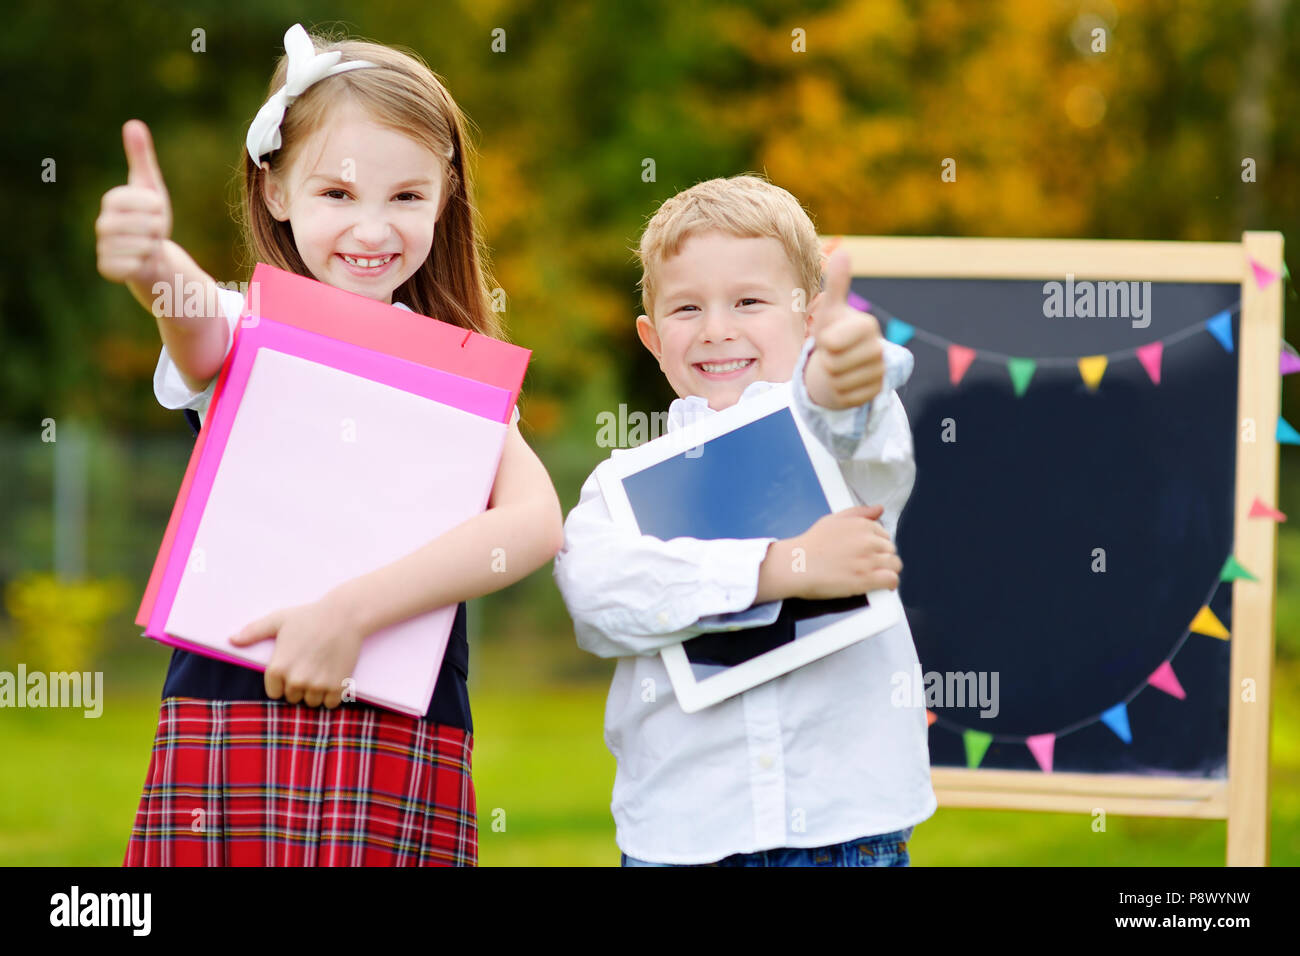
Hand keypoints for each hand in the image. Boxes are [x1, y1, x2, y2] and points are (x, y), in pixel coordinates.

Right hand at [95, 120, 172, 285]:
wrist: (152, 255)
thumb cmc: (151, 218)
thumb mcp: (151, 187)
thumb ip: (141, 157)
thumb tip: (133, 123)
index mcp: (112, 201)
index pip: (144, 201)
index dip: (157, 207)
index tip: (156, 210)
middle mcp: (103, 223)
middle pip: (145, 225)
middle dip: (158, 229)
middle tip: (154, 231)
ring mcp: (103, 247)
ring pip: (142, 246)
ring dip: (153, 247)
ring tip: (149, 245)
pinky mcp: (108, 268)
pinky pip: (134, 266)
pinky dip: (145, 264)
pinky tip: (141, 261)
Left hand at [228, 593, 365, 707]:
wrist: (345, 615)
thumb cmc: (310, 616)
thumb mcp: (278, 620)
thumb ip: (253, 632)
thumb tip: (231, 640)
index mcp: (277, 668)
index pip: (275, 693)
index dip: (283, 682)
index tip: (294, 668)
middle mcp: (295, 680)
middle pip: (294, 698)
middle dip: (300, 687)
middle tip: (310, 666)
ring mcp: (317, 684)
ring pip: (312, 702)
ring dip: (316, 692)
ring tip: (322, 671)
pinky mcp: (337, 686)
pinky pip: (329, 704)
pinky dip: (332, 695)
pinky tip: (333, 677)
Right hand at [788, 504, 901, 598]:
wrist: (797, 564)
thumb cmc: (811, 544)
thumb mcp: (833, 519)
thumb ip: (859, 512)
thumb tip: (879, 509)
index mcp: (862, 525)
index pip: (884, 534)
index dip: (877, 545)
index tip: (868, 552)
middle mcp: (868, 540)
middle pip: (890, 550)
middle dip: (882, 557)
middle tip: (867, 565)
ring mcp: (868, 560)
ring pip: (895, 564)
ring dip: (887, 570)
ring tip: (875, 575)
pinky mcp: (866, 579)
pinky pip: (892, 579)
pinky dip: (890, 583)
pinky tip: (882, 585)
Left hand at [803, 249, 885, 409]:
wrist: (838, 363)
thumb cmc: (832, 332)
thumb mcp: (830, 310)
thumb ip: (836, 284)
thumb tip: (843, 250)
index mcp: (867, 325)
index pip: (831, 343)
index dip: (824, 343)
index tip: (829, 337)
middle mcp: (879, 348)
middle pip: (834, 365)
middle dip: (825, 361)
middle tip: (832, 355)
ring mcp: (880, 372)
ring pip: (839, 383)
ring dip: (830, 378)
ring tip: (837, 367)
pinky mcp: (876, 393)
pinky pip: (846, 397)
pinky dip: (838, 393)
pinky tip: (843, 382)